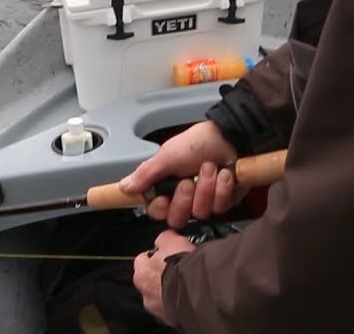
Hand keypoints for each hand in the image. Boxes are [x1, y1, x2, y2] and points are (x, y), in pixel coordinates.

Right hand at [119, 121, 241, 227]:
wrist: (229, 136)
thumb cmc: (196, 143)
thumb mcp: (167, 156)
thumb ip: (146, 173)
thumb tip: (123, 187)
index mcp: (167, 187)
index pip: (158, 212)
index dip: (161, 208)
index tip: (164, 197)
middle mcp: (185, 198)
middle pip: (178, 218)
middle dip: (184, 199)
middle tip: (188, 180)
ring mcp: (206, 201)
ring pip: (201, 213)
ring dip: (205, 188)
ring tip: (209, 168)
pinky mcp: (225, 201)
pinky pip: (221, 206)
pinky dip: (222, 188)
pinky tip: (225, 173)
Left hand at [133, 230, 195, 324]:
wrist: (198, 290)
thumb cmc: (181, 266)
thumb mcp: (171, 240)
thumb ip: (164, 239)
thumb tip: (166, 237)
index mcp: (141, 274)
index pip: (142, 261)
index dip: (155, 255)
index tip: (166, 253)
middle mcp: (146, 294)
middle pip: (152, 280)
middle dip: (163, 275)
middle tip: (178, 268)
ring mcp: (159, 309)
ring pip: (163, 295)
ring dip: (172, 289)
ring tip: (187, 281)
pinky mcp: (173, 318)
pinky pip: (175, 306)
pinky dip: (181, 300)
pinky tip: (191, 292)